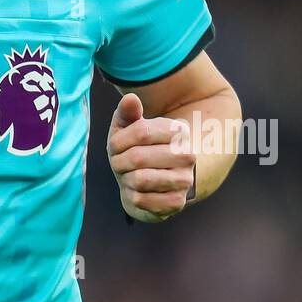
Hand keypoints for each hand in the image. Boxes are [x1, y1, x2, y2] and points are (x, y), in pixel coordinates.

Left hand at [107, 92, 194, 222]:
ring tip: (128, 175)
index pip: (141, 132)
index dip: (118, 142)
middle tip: (118, 164)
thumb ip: (127, 112)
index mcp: (178, 130)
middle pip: (138, 157)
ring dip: (125, 179)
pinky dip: (131, 196)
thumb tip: (130, 98)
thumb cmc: (134, 149)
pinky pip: (141, 200)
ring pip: (140, 179)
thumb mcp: (127, 128)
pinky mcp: (177, 202)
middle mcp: (187, 154)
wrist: (149, 182)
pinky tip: (137, 191)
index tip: (114, 147)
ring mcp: (184, 179)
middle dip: (119, 162)